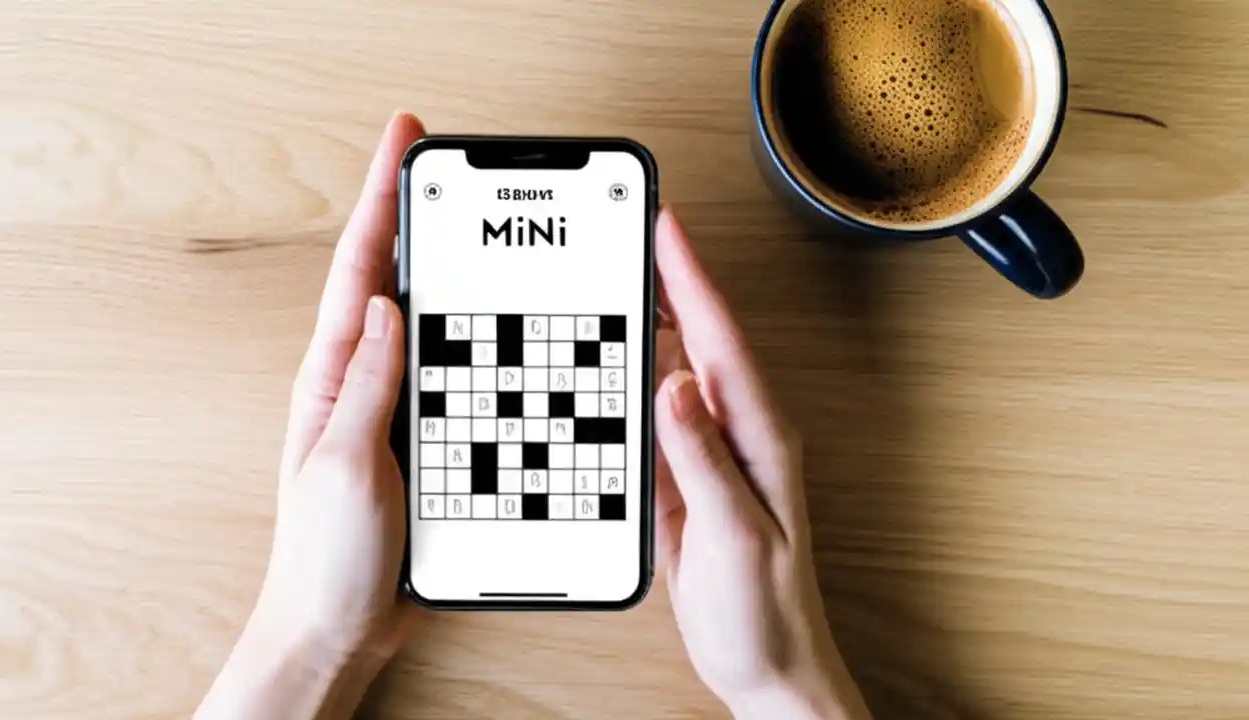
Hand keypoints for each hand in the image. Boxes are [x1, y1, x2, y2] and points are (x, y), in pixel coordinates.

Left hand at [197, 112, 424, 719]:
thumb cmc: (326, 559)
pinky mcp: (419, 438)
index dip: (382, 201)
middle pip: (391, 279)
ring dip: (445, 270)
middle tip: (436, 163)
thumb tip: (386, 308)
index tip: (402, 144)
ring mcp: (391, 408)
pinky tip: (490, 326)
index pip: (361, 272)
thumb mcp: (344, 465)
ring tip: (470, 223)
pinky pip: (449, 372)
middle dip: (413, 215)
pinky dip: (467, 336)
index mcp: (332, 379)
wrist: (339, 625)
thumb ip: (367, 386)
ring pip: (424, 322)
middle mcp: (360, 382)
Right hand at [652, 208, 870, 719]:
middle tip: (642, 229)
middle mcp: (741, 435)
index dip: (691, 279)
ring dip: (658, 320)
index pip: (721, 340)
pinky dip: (640, 377)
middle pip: (703, 339)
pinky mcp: (691, 480)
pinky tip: (623, 361)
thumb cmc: (765, 612)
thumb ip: (703, 458)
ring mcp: (714, 455)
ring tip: (628, 275)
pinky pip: (662, 413)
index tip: (666, 228)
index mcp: (762, 438)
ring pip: (681, 368)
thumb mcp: (735, 534)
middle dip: (674, 279)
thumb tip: (674, 384)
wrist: (767, 666)